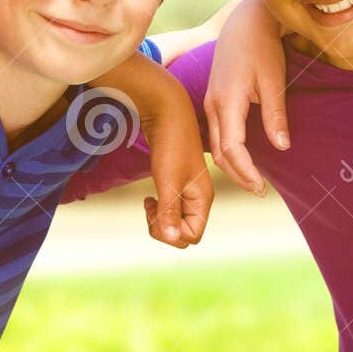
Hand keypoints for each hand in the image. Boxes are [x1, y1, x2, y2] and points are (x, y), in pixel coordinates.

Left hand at [142, 123, 213, 249]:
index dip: (171, 234)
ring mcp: (187, 192)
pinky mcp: (176, 184)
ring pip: (175, 222)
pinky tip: (149, 199)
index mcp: (203, 199)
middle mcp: (198, 198)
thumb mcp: (168, 180)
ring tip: (149, 204)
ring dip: (159, 219)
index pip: (192, 235)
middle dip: (164, 229)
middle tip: (150, 208)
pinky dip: (158, 209)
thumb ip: (170, 210)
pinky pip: (169, 209)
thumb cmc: (170, 145)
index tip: (156, 213)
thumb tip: (171, 237)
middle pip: (184, 233)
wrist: (166, 114)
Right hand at [202, 0, 287, 192]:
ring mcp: (209, 102)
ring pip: (214, 145)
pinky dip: (227, 151)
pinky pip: (214, 133)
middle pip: (219, 152)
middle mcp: (212, 104)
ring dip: (232, 165)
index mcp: (227, 100)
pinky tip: (243, 157)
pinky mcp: (213, 100)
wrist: (245, 21)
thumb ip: (275, 114)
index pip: (231, 148)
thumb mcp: (273, 79)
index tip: (262, 187)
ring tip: (254, 179)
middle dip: (238, 175)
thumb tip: (282, 147)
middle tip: (261, 191)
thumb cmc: (262, 47)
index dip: (246, 171)